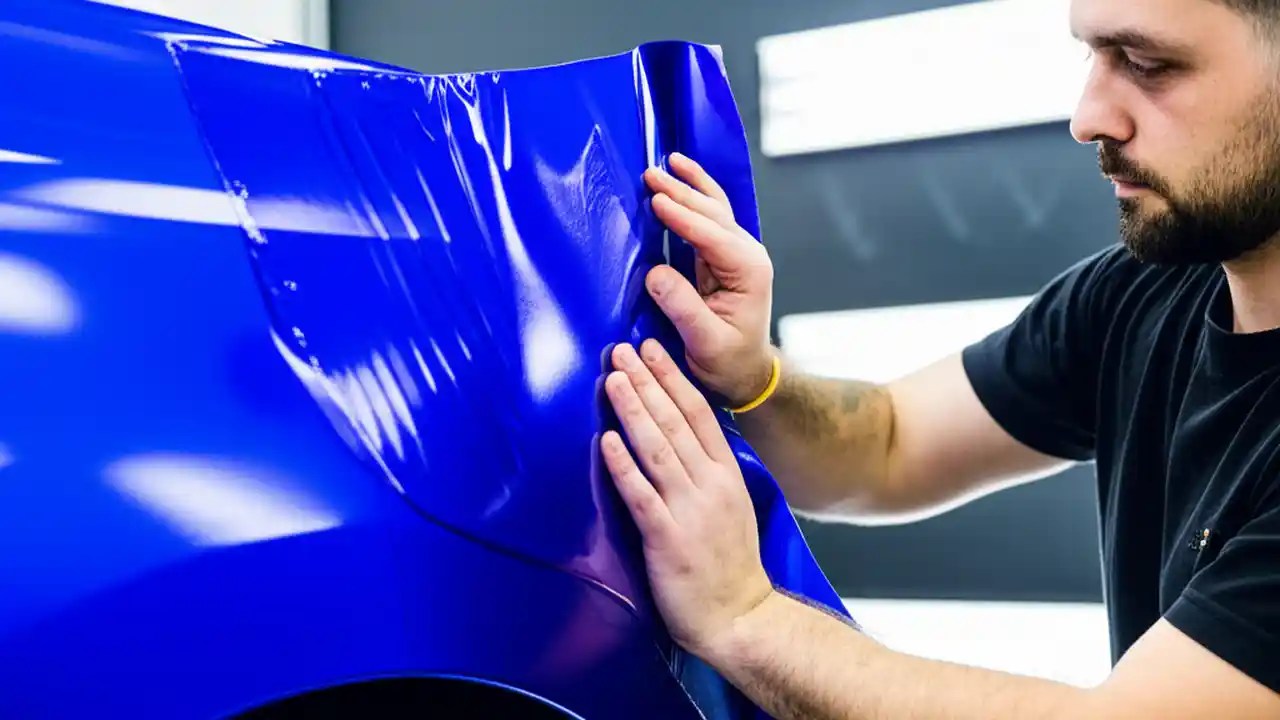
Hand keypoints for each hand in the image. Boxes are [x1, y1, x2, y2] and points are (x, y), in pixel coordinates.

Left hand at [601, 339, 775, 657]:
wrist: (740, 617)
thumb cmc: (729, 564)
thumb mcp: (730, 505)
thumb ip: (708, 471)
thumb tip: (683, 436)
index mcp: (727, 474)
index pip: (698, 413)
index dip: (672, 377)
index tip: (651, 349)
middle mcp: (711, 485)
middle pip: (674, 422)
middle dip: (646, 381)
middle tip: (621, 350)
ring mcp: (690, 511)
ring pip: (657, 449)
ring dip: (633, 410)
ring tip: (611, 379)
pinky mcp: (668, 538)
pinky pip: (641, 494)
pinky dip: (623, 465)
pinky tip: (606, 440)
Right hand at [643, 154, 775, 407]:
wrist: (745, 371)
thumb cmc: (728, 361)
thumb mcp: (705, 342)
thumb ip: (683, 307)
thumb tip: (656, 273)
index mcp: (748, 271)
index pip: (712, 236)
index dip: (683, 216)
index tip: (657, 200)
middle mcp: (747, 255)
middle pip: (713, 213)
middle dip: (682, 191)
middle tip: (650, 174)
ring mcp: (736, 252)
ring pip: (713, 207)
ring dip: (688, 185)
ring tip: (665, 163)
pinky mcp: (721, 254)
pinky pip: (707, 216)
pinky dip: (693, 195)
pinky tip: (680, 177)